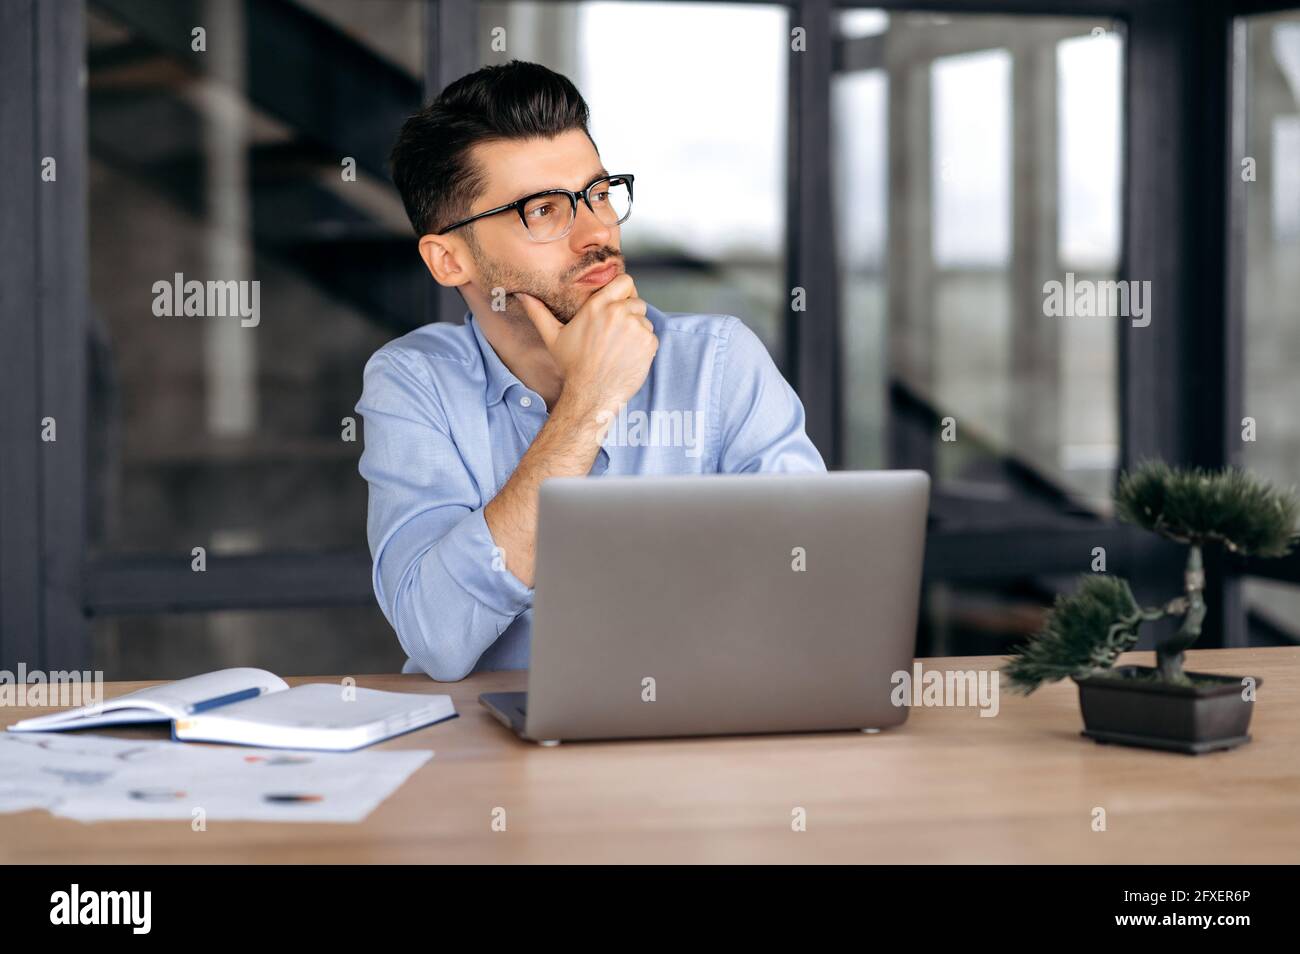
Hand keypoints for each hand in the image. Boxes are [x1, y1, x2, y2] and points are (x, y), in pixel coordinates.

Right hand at [516, 274, 657, 418]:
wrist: (591, 395)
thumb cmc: (572, 367)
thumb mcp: (552, 337)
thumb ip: (539, 313)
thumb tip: (522, 296)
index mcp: (597, 306)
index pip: (625, 281)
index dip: (624, 291)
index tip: (619, 303)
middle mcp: (618, 313)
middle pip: (637, 301)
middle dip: (630, 314)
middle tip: (617, 334)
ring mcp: (636, 327)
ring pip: (645, 320)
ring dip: (637, 331)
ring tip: (620, 348)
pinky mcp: (648, 343)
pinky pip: (652, 336)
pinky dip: (644, 346)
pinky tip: (628, 357)